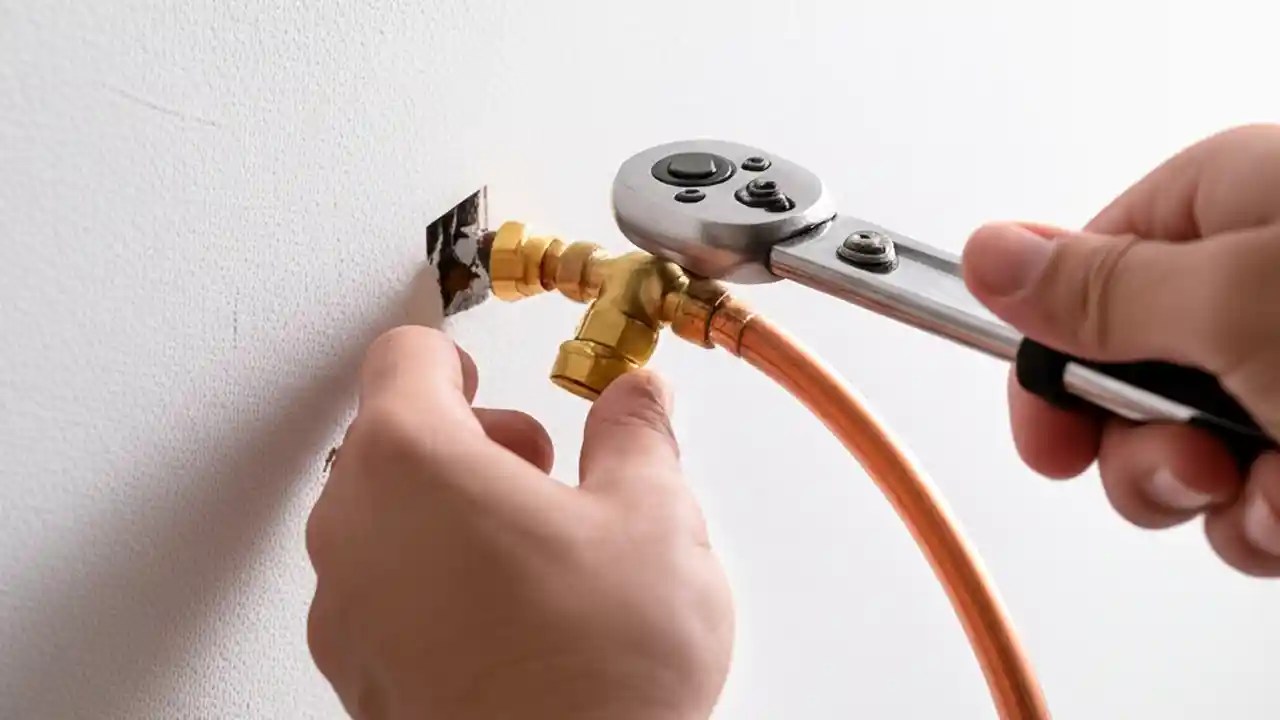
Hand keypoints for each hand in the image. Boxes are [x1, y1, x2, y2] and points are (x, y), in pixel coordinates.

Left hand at [306, 327, 732, 718]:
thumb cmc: (594, 674)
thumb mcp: (654, 521)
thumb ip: (639, 436)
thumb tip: (637, 400)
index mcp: (414, 462)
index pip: (403, 358)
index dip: (450, 353)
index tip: (480, 371)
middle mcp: (354, 530)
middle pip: (389, 438)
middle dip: (466, 440)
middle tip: (538, 471)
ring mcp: (344, 611)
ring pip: (381, 518)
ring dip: (447, 509)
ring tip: (536, 551)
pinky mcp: (357, 675)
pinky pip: (381, 593)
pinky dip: (429, 580)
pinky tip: (511, 618)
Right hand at [962, 124, 1279, 575]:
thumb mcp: (1240, 303)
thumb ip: (1102, 290)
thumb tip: (987, 254)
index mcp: (1224, 208)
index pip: (1073, 276)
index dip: (1048, 360)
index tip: (1046, 429)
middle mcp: (1248, 285)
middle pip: (1112, 382)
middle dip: (1137, 449)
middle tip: (1192, 455)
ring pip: (1174, 455)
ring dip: (1208, 496)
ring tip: (1272, 488)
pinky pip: (1242, 499)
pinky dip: (1265, 522)